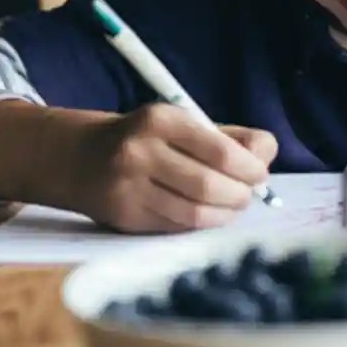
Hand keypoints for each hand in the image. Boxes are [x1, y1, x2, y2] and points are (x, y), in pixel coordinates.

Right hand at [62, 104, 276, 232]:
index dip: (249, 168)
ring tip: (231, 207)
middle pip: (209, 185)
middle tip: (247, 196)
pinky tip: (206, 216)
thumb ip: (230, 137)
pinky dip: (200, 224)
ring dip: (223, 215)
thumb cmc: (146, 140)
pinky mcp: (124, 216)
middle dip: (239, 195)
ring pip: (194, 213)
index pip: (219, 150)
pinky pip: (175, 226)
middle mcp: (140, 151)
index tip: (260, 175)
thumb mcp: (182, 125)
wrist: (79, 158)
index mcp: (160, 120)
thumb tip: (267, 154)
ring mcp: (129, 187)